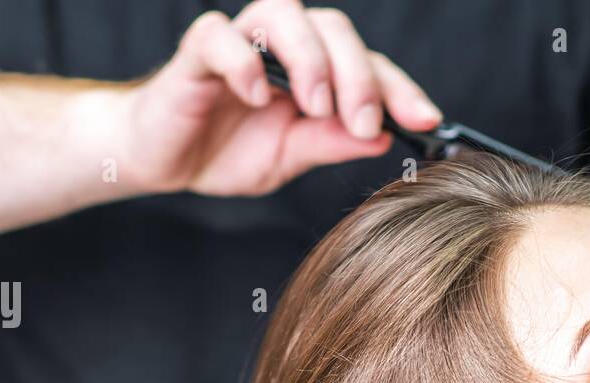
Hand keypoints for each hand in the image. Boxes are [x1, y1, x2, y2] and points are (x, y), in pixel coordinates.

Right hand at [118, 0, 442, 196]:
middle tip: (363, 120)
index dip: (400, 89)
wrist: (163, 160)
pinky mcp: (197, 53)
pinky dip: (243, 63)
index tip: (426, 121)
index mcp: (313, 69)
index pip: (367, 65)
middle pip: (334, 28)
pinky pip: (221, 37)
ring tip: (315, 106)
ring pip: (284, 13)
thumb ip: (331, 143)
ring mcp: (240, 42)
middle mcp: (282, 46)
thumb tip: (381, 139)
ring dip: (309, 58)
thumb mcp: (291, 157)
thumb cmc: (226, 150)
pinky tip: (257, 99)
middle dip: (358, 75)